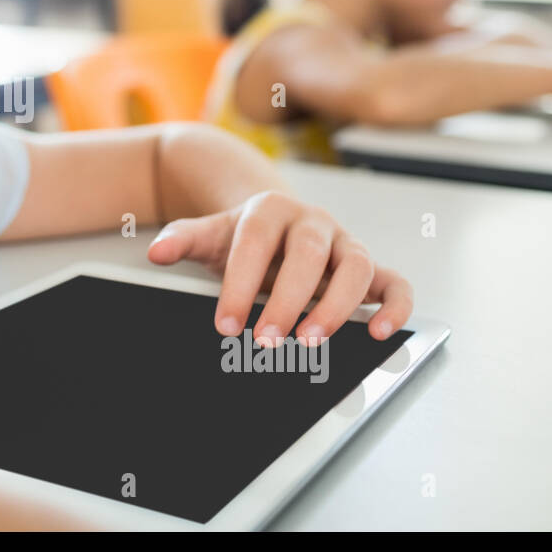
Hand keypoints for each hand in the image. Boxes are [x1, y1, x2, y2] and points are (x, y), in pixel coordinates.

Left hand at [145, 191, 411, 344]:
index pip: (256, 244)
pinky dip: (393, 306)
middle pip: (308, 254)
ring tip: (309, 341)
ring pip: (356, 267)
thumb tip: (156, 251)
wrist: (273, 222)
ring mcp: (344, 244)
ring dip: (336, 307)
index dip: (240, 285)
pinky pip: (395, 283)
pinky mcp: (370, 268)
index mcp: (270, 210)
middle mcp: (313, 223)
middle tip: (264, 339)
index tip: (225, 324)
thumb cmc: (242, 237)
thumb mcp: (209, 235)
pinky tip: (377, 332)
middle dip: (287, 300)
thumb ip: (183, 239)